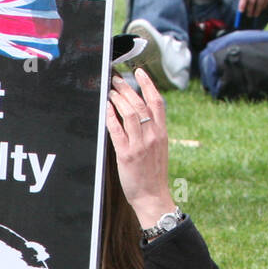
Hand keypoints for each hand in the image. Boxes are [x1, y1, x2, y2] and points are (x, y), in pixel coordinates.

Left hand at [106, 68, 174, 227]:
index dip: (148, 84)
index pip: (157, 102)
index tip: (139, 72)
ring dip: (117, 99)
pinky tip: (106, 109)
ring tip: (109, 91)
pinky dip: (111, 118)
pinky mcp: (127, 155)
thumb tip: (141, 116)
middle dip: (126, 88)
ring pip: (129, 114)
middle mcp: (152, 136)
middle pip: (139, 104)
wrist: (153, 197)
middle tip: (116, 79)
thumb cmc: (153, 175)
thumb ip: (152, 132)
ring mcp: (139, 145)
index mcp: (161, 133)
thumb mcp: (158, 149)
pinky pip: (117, 131)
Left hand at [236, 0, 267, 17]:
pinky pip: (266, 1)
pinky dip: (263, 6)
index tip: (241, 11)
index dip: (242, 4)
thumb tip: (243, 4)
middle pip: (252, 0)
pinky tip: (261, 9)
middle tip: (249, 15)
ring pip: (259, 2)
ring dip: (257, 10)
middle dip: (250, 9)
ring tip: (255, 15)